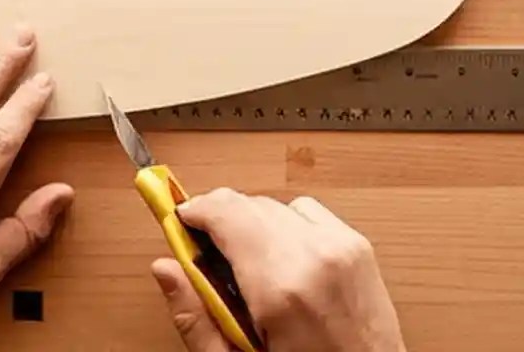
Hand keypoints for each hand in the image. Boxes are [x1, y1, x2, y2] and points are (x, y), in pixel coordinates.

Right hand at [151, 189, 404, 351]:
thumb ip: (195, 318)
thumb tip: (164, 269)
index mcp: (282, 289)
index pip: (226, 213)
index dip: (193, 212)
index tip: (177, 223)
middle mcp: (316, 256)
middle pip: (247, 205)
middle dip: (219, 222)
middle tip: (205, 258)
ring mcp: (342, 247)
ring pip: (275, 205)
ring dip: (252, 225)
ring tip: (246, 269)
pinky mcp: (359, 247)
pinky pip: (307, 212)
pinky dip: (286, 226)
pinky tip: (280, 262)